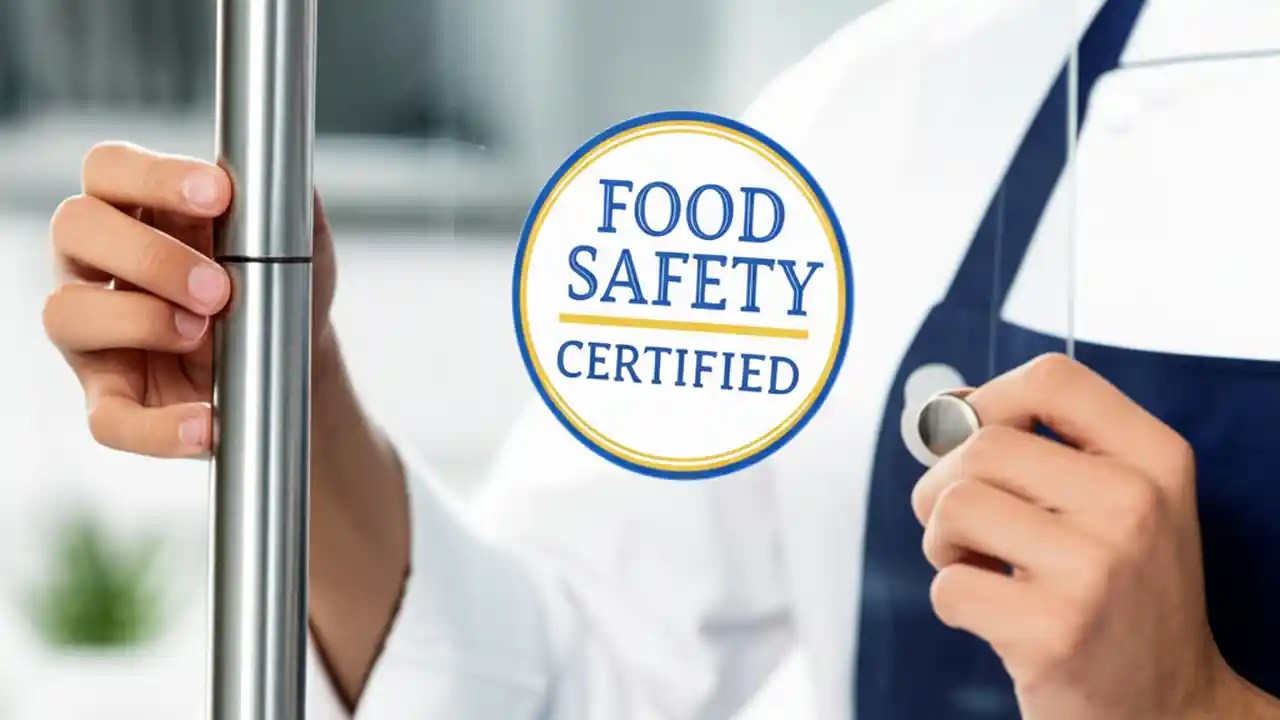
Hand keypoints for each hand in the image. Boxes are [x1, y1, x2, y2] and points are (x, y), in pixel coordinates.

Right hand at [44, 141, 336, 456]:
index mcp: (136, 210)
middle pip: (75, 227)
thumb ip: (289, 207)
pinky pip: (108, 419)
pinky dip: (159, 427)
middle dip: (151, 256)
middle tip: (218, 287)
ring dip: (141, 321)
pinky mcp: (109, 398)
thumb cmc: (277, 292)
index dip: (154, 176)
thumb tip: (293, 180)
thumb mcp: (296, 245)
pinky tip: (207, 422)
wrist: (293, 365)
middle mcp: (95, 264)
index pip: (109, 169)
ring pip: (66, 313)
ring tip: (203, 334)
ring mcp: (92, 333)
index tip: (218, 195)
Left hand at [911, 353, 1279, 718]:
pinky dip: (953, 601)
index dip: (987, 399)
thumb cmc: (1123, 594)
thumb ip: (1044, 447)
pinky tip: (996, 614)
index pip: (1052, 379)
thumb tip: (945, 407)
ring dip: (943, 543)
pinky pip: (947, 585)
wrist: (1170, 706)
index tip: (969, 433)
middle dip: (942, 485)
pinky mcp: (1052, 629)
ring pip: (953, 507)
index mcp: (1156, 459)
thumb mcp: (1121, 504)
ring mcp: (1095, 568)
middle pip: (982, 446)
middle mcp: (1133, 504)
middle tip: (964, 526)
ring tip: (983, 568)